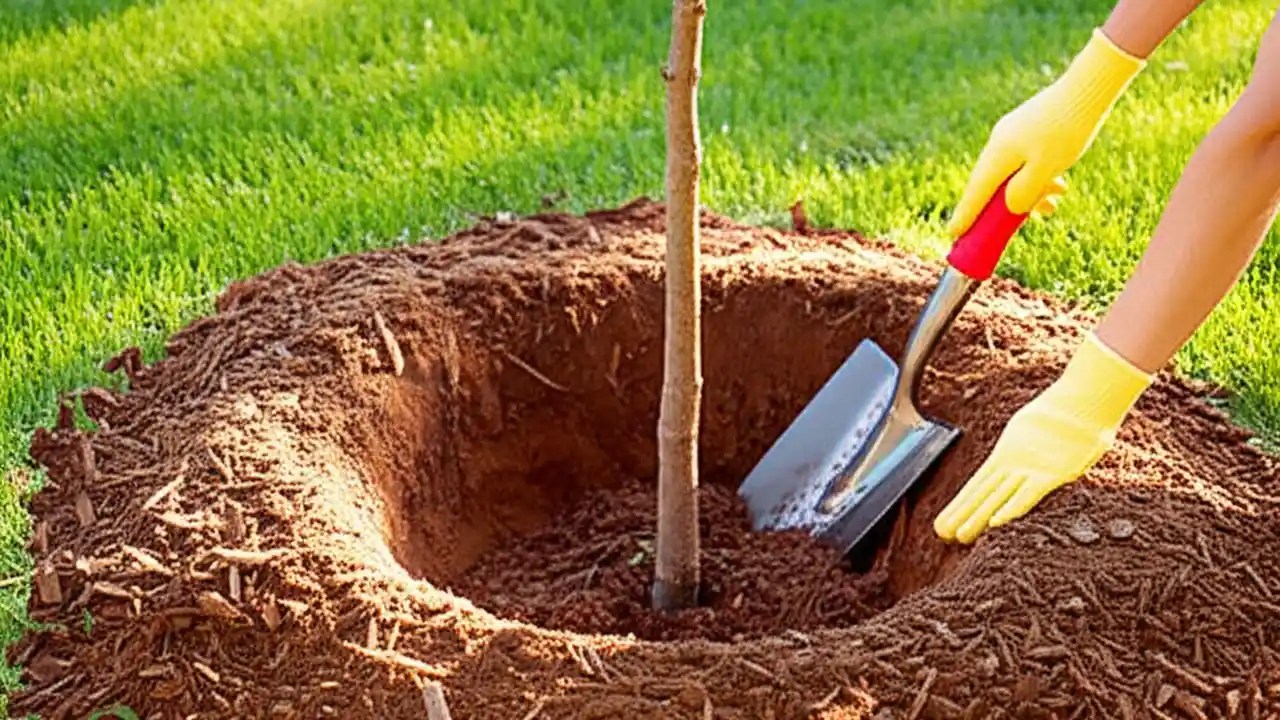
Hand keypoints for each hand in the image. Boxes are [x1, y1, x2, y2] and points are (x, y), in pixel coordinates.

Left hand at [934, 332, 1152, 543]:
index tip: (947, 522)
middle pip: (984, 493)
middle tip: (942, 534)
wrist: (1084, 398)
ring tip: (959, 536)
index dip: (962, 504)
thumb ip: (1025, 448)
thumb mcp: (1033, 429)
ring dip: (978, 517)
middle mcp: (1014, 462)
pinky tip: (995, 523)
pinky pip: (1030, 494)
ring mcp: (1032, 468)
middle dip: (963, 515)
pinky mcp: (1054, 473)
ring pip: (999, 497)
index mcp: (1007, 453)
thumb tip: (1020, 461)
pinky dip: (1013, 508)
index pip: (979, 484)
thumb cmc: (1065, 411)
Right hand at [947, 29, 1145, 237]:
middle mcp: (999, 145)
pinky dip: (1036, 179)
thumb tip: (1010, 207)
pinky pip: (1024, 164)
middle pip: (991, 186)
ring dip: (1029, 195)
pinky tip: (1058, 185)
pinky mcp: (1028, 131)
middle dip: (1000, 210)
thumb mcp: (1046, 169)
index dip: (965, 215)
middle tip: (1001, 232)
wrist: (1087, 89)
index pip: (976, 193)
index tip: (953, 233)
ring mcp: (1012, 136)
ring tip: (1053, 205)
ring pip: (1012, 176)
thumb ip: (1024, 193)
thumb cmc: (1067, 131)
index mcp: (999, 155)